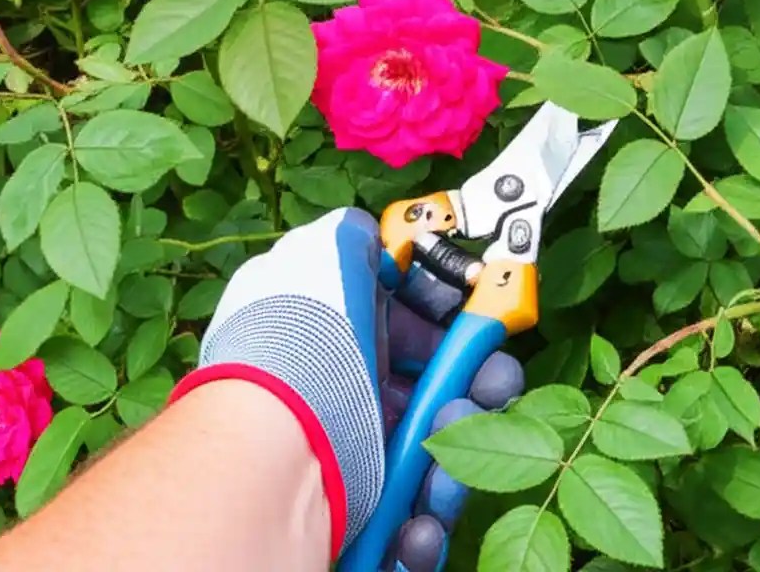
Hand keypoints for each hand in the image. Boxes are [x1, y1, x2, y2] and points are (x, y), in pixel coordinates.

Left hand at [186, 207, 522, 569]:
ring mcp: (357, 455)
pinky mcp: (360, 515)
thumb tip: (377, 235)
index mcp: (348, 337)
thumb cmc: (302, 350)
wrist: (269, 453)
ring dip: (459, 465)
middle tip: (490, 393)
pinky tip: (418, 521)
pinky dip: (426, 524)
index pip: (420, 327)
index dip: (461, 326)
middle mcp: (352, 394)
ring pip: (441, 460)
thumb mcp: (325, 255)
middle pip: (443, 393)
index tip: (489, 326)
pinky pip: (415, 520)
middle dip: (478, 395)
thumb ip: (358, 236)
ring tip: (440, 474)